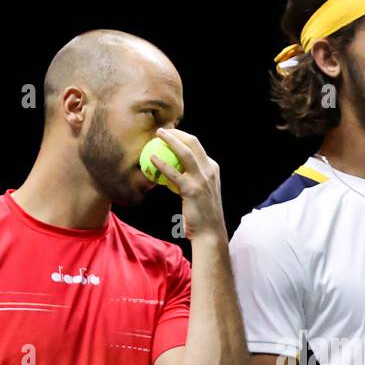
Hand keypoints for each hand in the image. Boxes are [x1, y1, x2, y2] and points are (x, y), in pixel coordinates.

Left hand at [151, 127, 225, 244]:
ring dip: (170, 140)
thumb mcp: (202, 192)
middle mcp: (210, 171)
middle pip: (193, 143)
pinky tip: (151, 159)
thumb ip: (193, 180)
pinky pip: (174, 173)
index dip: (182, 137)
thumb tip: (175, 172)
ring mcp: (202, 179)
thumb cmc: (202, 214)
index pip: (197, 147)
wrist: (210, 232)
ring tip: (157, 136)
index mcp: (213, 169)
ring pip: (185, 152)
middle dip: (177, 133)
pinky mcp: (192, 189)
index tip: (169, 134)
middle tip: (161, 131)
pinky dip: (162, 163)